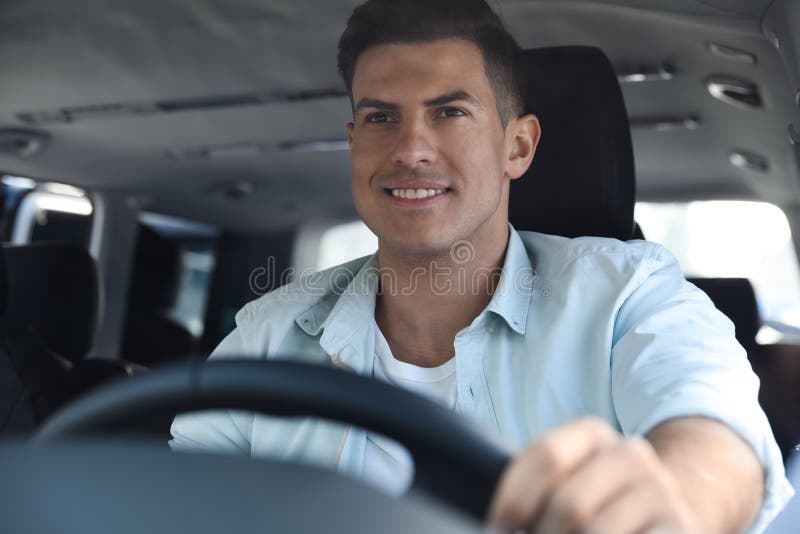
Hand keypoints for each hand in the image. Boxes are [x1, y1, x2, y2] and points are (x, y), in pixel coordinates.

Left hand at [488, 417, 700, 532]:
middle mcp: (630, 453)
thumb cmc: (597, 503)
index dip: (514, 498)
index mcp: (593, 434)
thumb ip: (537, 489)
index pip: (547, 456)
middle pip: (570, 503)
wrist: (664, 516)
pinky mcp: (682, 524)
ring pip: (596, 532)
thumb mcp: (567, 482)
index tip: (497, 527)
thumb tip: (499, 525)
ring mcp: (660, 489)